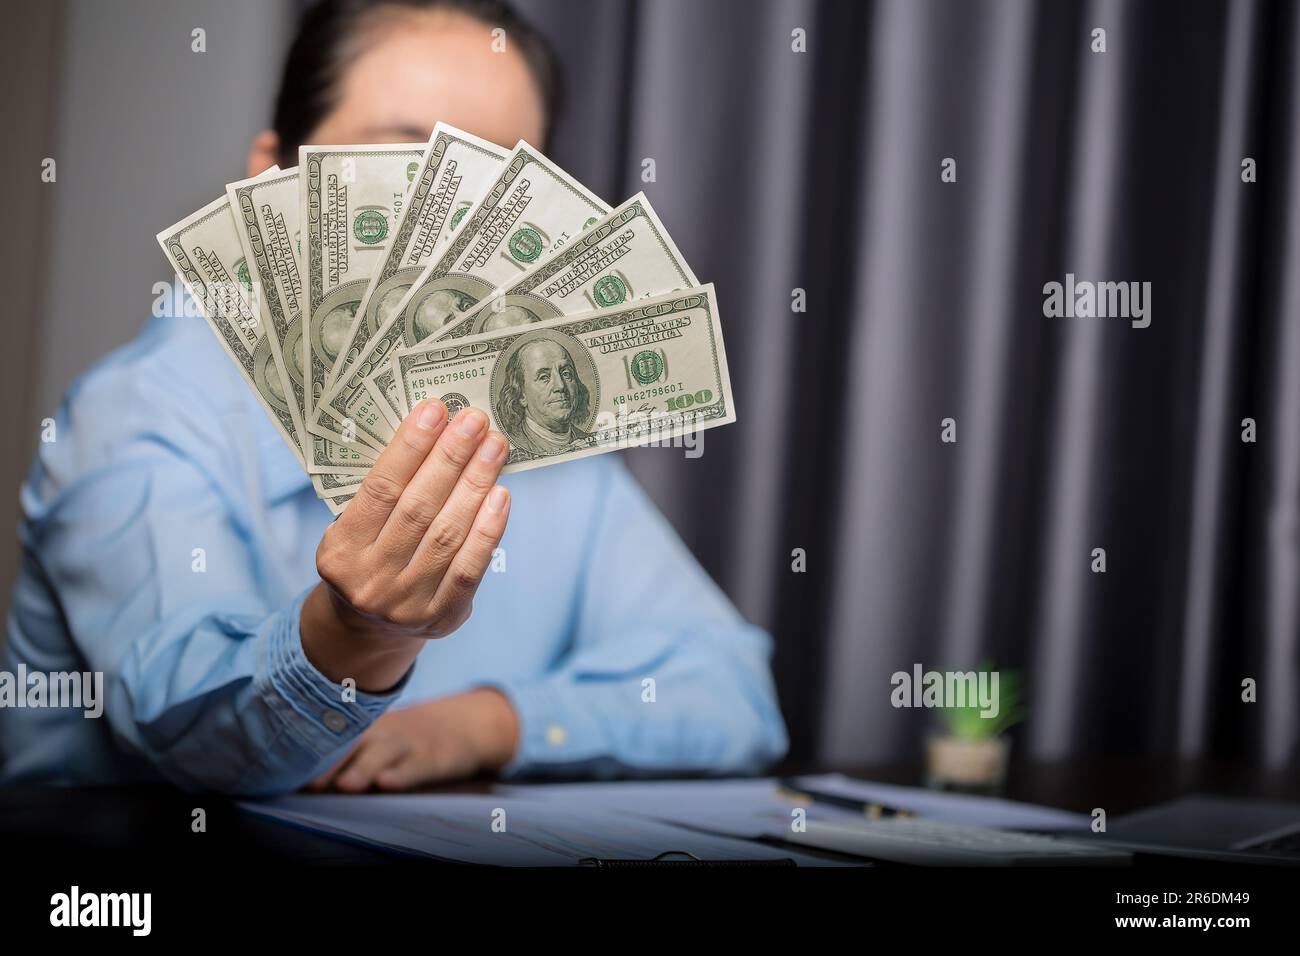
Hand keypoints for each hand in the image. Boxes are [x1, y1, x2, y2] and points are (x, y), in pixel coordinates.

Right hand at [301, 399, 510, 692]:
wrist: (369, 628)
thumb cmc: (368, 558)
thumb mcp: (356, 530)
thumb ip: (386, 493)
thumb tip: (436, 434)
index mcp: (340, 552)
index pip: (379, 489)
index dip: (410, 447)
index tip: (435, 410)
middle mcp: (369, 581)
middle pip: (418, 509)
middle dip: (450, 458)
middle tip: (475, 419)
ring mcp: (406, 604)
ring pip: (447, 535)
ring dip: (475, 484)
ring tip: (494, 446)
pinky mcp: (441, 618)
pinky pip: (469, 568)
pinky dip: (488, 528)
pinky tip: (501, 494)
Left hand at [307, 689, 519, 791]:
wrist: (463, 724)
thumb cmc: (405, 737)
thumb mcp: (376, 733)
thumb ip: (345, 750)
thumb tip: (296, 775)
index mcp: (365, 726)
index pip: (334, 734)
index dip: (311, 748)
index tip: (286, 764)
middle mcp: (383, 731)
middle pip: (354, 743)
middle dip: (331, 761)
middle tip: (309, 781)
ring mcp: (409, 743)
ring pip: (383, 754)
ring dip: (363, 769)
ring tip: (346, 785)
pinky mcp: (433, 757)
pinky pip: (416, 766)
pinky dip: (403, 774)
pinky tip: (389, 783)